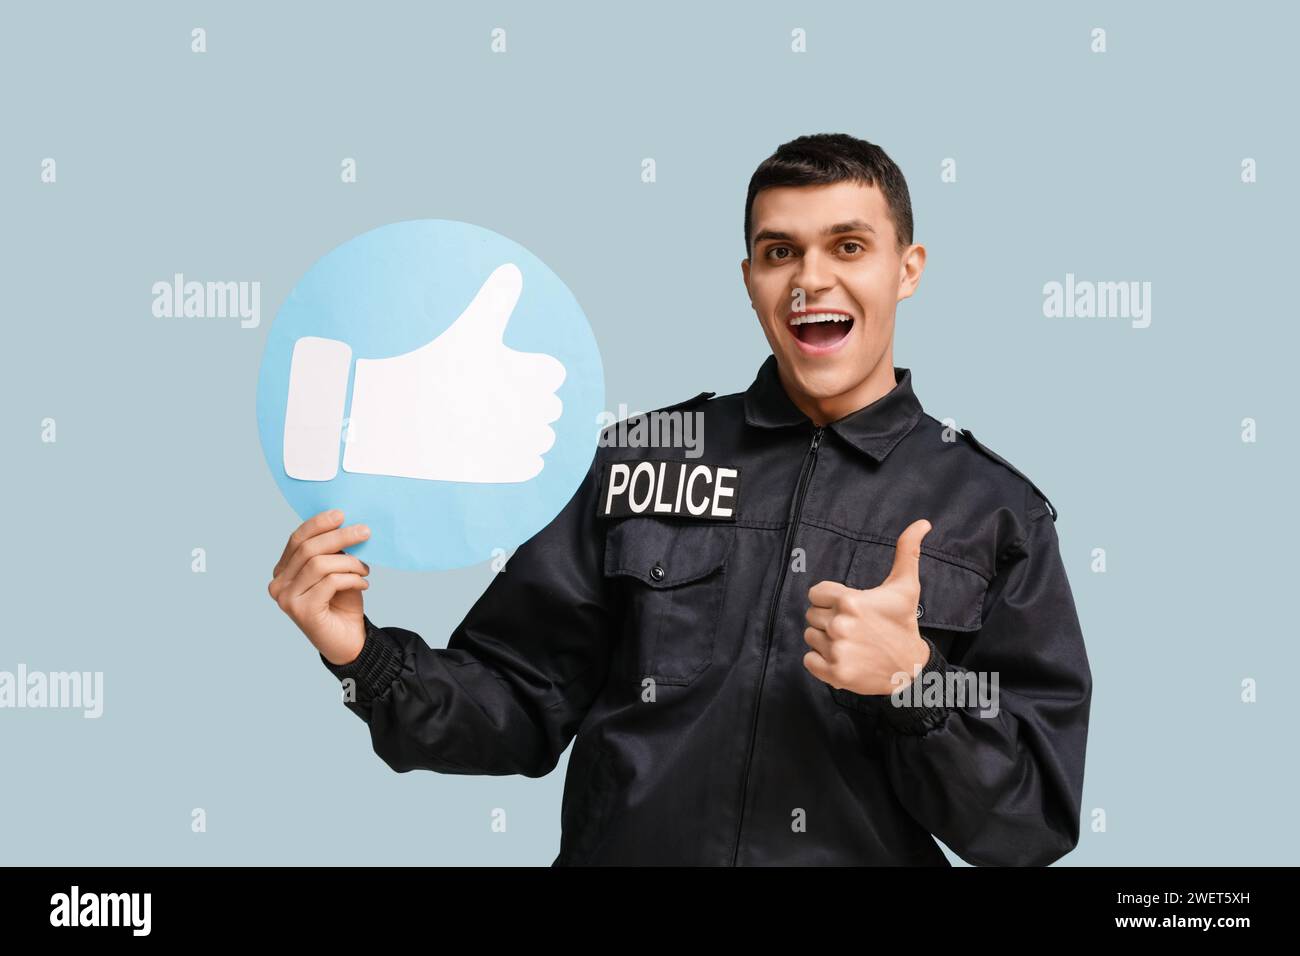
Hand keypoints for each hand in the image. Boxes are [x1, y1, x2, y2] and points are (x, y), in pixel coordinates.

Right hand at [268, 509, 371, 665]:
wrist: (349, 641)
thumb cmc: (342, 603)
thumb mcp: (337, 571)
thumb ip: (332, 552)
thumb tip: (344, 523)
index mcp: (283, 571)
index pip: (297, 539)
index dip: (318, 524)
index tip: (341, 514)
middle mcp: (278, 584)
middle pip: (308, 549)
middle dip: (339, 537)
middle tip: (365, 532)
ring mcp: (286, 599)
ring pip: (319, 564)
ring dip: (349, 562)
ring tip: (365, 569)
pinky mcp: (301, 611)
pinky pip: (329, 583)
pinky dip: (351, 579)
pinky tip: (363, 584)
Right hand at [282, 262, 566, 482]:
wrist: (399, 417)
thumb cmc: (435, 368)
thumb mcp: (469, 329)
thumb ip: (496, 300)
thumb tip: (512, 270)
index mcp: (527, 374)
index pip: (553, 374)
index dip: (531, 370)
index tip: (508, 369)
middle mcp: (528, 409)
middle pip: (550, 406)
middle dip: (529, 400)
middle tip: (496, 394)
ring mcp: (516, 441)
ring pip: (543, 436)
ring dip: (528, 429)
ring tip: (496, 419)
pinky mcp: (504, 468)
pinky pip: (532, 464)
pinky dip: (524, 457)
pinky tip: (503, 445)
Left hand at [802, 518, 932, 695]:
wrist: (911, 667)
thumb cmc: (904, 622)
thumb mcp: (905, 586)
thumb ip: (906, 551)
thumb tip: (922, 523)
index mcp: (851, 601)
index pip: (815, 594)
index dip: (830, 599)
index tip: (849, 608)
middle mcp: (840, 626)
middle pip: (811, 615)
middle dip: (829, 619)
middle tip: (853, 627)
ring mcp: (837, 651)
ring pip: (810, 637)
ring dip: (825, 640)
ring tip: (850, 643)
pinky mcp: (834, 674)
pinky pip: (808, 660)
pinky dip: (820, 661)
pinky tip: (843, 657)